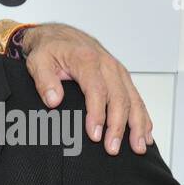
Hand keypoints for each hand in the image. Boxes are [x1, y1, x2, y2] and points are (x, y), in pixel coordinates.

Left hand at [19, 23, 152, 155]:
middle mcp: (107, 65)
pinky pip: (136, 97)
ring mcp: (117, 71)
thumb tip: (54, 100)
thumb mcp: (38, 62)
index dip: (98, 114)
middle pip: (119, 98)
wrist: (59, 36)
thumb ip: (44, 81)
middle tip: (112, 148)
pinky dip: (143, 116)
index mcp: (87, 60)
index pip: (97, 91)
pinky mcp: (121, 76)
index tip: (95, 135)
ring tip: (137, 147)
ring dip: (137, 124)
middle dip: (118, 126)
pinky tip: (145, 133)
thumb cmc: (49, 49)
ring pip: (133, 99)